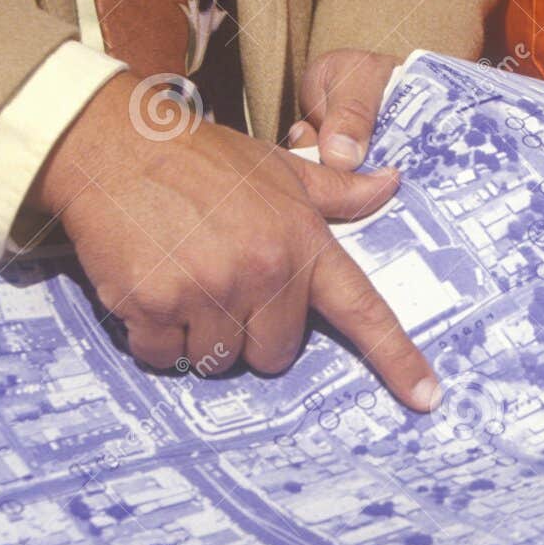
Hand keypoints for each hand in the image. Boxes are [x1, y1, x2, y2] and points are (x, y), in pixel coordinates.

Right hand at [33, 71, 439, 409]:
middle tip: (225, 287)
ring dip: (200, 337)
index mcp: (303, 243)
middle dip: (251, 334)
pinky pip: (165, 357)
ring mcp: (209, 290)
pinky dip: (155, 337)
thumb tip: (391, 183)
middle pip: (274, 354)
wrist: (116, 145)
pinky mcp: (154, 304)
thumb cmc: (205, 160)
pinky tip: (150, 289)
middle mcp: (264, 271)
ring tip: (185, 280)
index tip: (427, 398)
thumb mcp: (282, 169)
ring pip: (218, 360)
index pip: (362, 311)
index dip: (397, 359)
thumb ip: (338, 191)